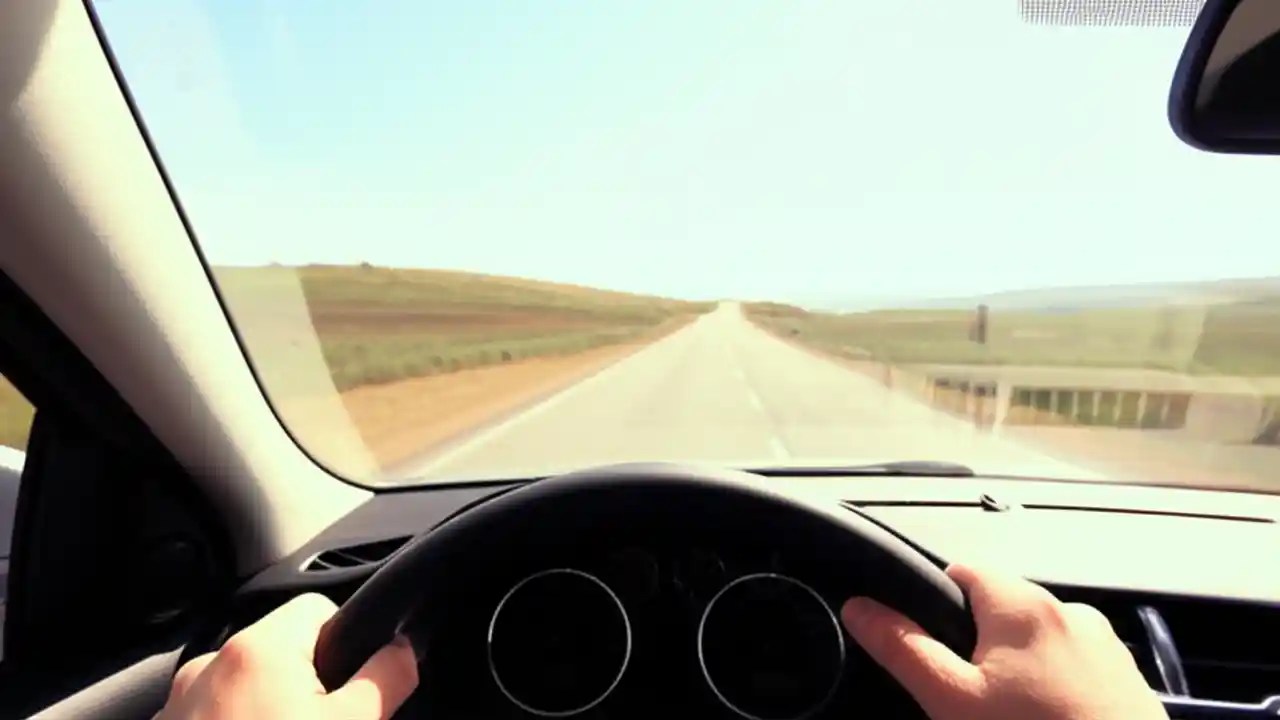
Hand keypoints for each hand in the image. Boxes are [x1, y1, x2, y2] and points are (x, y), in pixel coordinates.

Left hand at [155, 593, 418, 719]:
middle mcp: (207, 667)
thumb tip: (404, 648)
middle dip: (306, 688)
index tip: (352, 689)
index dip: (347, 644)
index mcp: (257, 649)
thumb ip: (387, 678)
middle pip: (280, 654)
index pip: (318, 610)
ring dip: (267, 714)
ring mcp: (176, 707)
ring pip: (245, 692)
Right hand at [841, 564, 1167, 719]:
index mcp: (1025, 605)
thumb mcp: (953, 700)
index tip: (930, 647)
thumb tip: (860, 609)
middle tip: (970, 700)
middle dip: (980, 648)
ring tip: (1012, 717)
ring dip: (1020, 671)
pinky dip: (1055, 692)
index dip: (936, 605)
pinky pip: (1075, 671)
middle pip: (1001, 612)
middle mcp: (1072, 614)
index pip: (963, 572)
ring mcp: (1107, 648)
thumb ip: (904, 649)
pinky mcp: (1129, 683)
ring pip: (1039, 645)